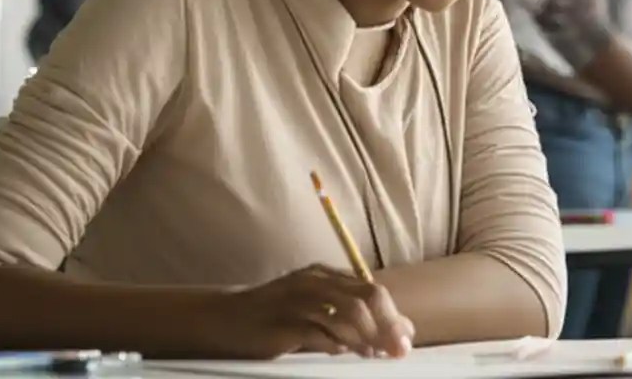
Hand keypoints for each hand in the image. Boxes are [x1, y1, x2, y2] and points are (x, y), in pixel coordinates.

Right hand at [226, 264, 413, 358]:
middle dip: (387, 326)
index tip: (406, 339)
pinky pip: (320, 333)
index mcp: (324, 275)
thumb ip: (349, 316)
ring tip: (373, 355)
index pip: (371, 290)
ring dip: (366, 339)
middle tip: (397, 351)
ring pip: (346, 315)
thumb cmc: (275, 316)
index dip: (392, 315)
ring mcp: (298, 300)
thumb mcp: (314, 309)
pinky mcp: (284, 323)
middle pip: (364, 299)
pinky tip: (342, 353)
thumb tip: (392, 332)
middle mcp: (314, 282)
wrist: (226, 319)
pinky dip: (337, 346)